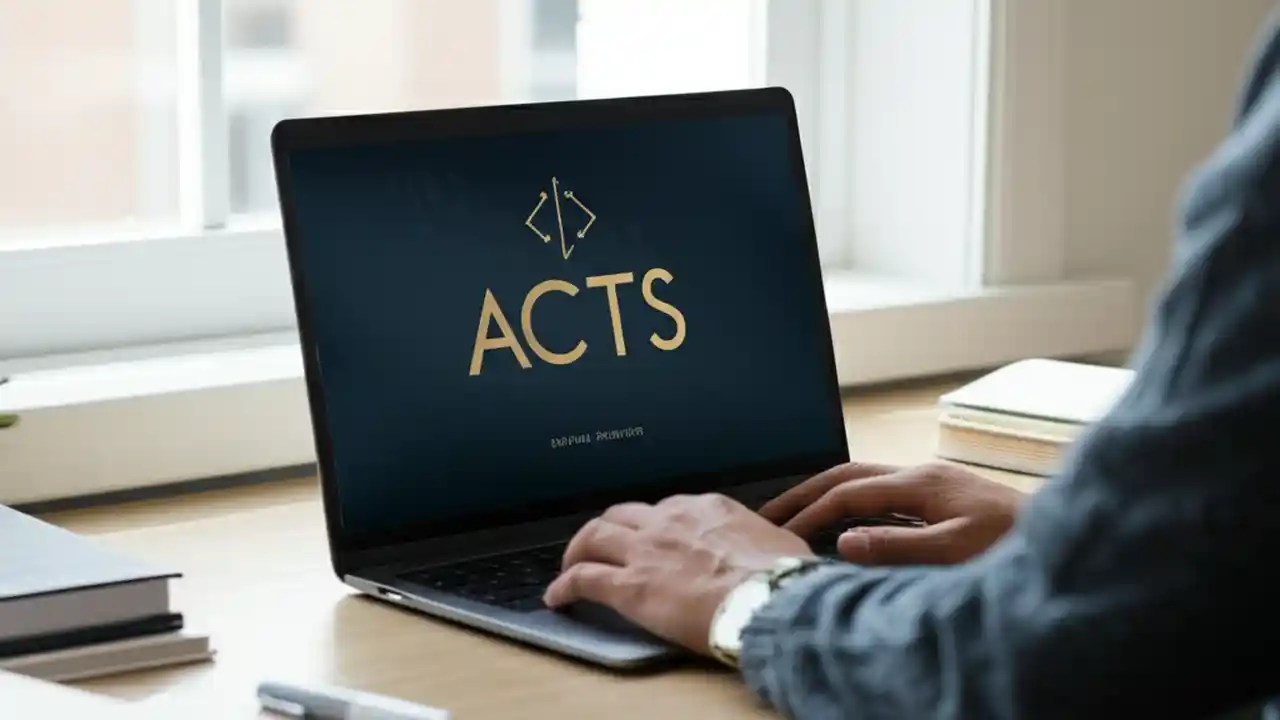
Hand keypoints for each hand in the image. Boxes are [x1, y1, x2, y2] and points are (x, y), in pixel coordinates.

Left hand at [544, 493, 814, 653]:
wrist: (769, 599)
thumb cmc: (782, 578)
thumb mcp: (779, 543)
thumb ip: (761, 541)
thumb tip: (772, 550)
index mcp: (707, 508)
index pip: (668, 509)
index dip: (654, 525)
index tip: (653, 538)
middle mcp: (669, 521)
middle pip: (622, 514)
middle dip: (608, 528)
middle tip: (602, 545)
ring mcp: (646, 551)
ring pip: (594, 537)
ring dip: (577, 550)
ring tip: (571, 564)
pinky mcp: (629, 587)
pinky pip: (584, 579)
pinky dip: (564, 586)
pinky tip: (557, 596)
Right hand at [760, 462, 1025, 564]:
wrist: (1068, 540)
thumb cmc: (1017, 547)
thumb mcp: (956, 551)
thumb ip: (899, 546)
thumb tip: (842, 539)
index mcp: (921, 482)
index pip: (848, 492)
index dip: (809, 512)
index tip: (778, 534)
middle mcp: (921, 474)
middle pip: (847, 474)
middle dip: (804, 492)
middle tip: (767, 514)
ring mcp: (931, 483)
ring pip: (862, 480)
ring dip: (824, 495)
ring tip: (793, 516)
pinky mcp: (941, 496)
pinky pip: (880, 493)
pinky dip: (850, 504)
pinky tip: (842, 524)